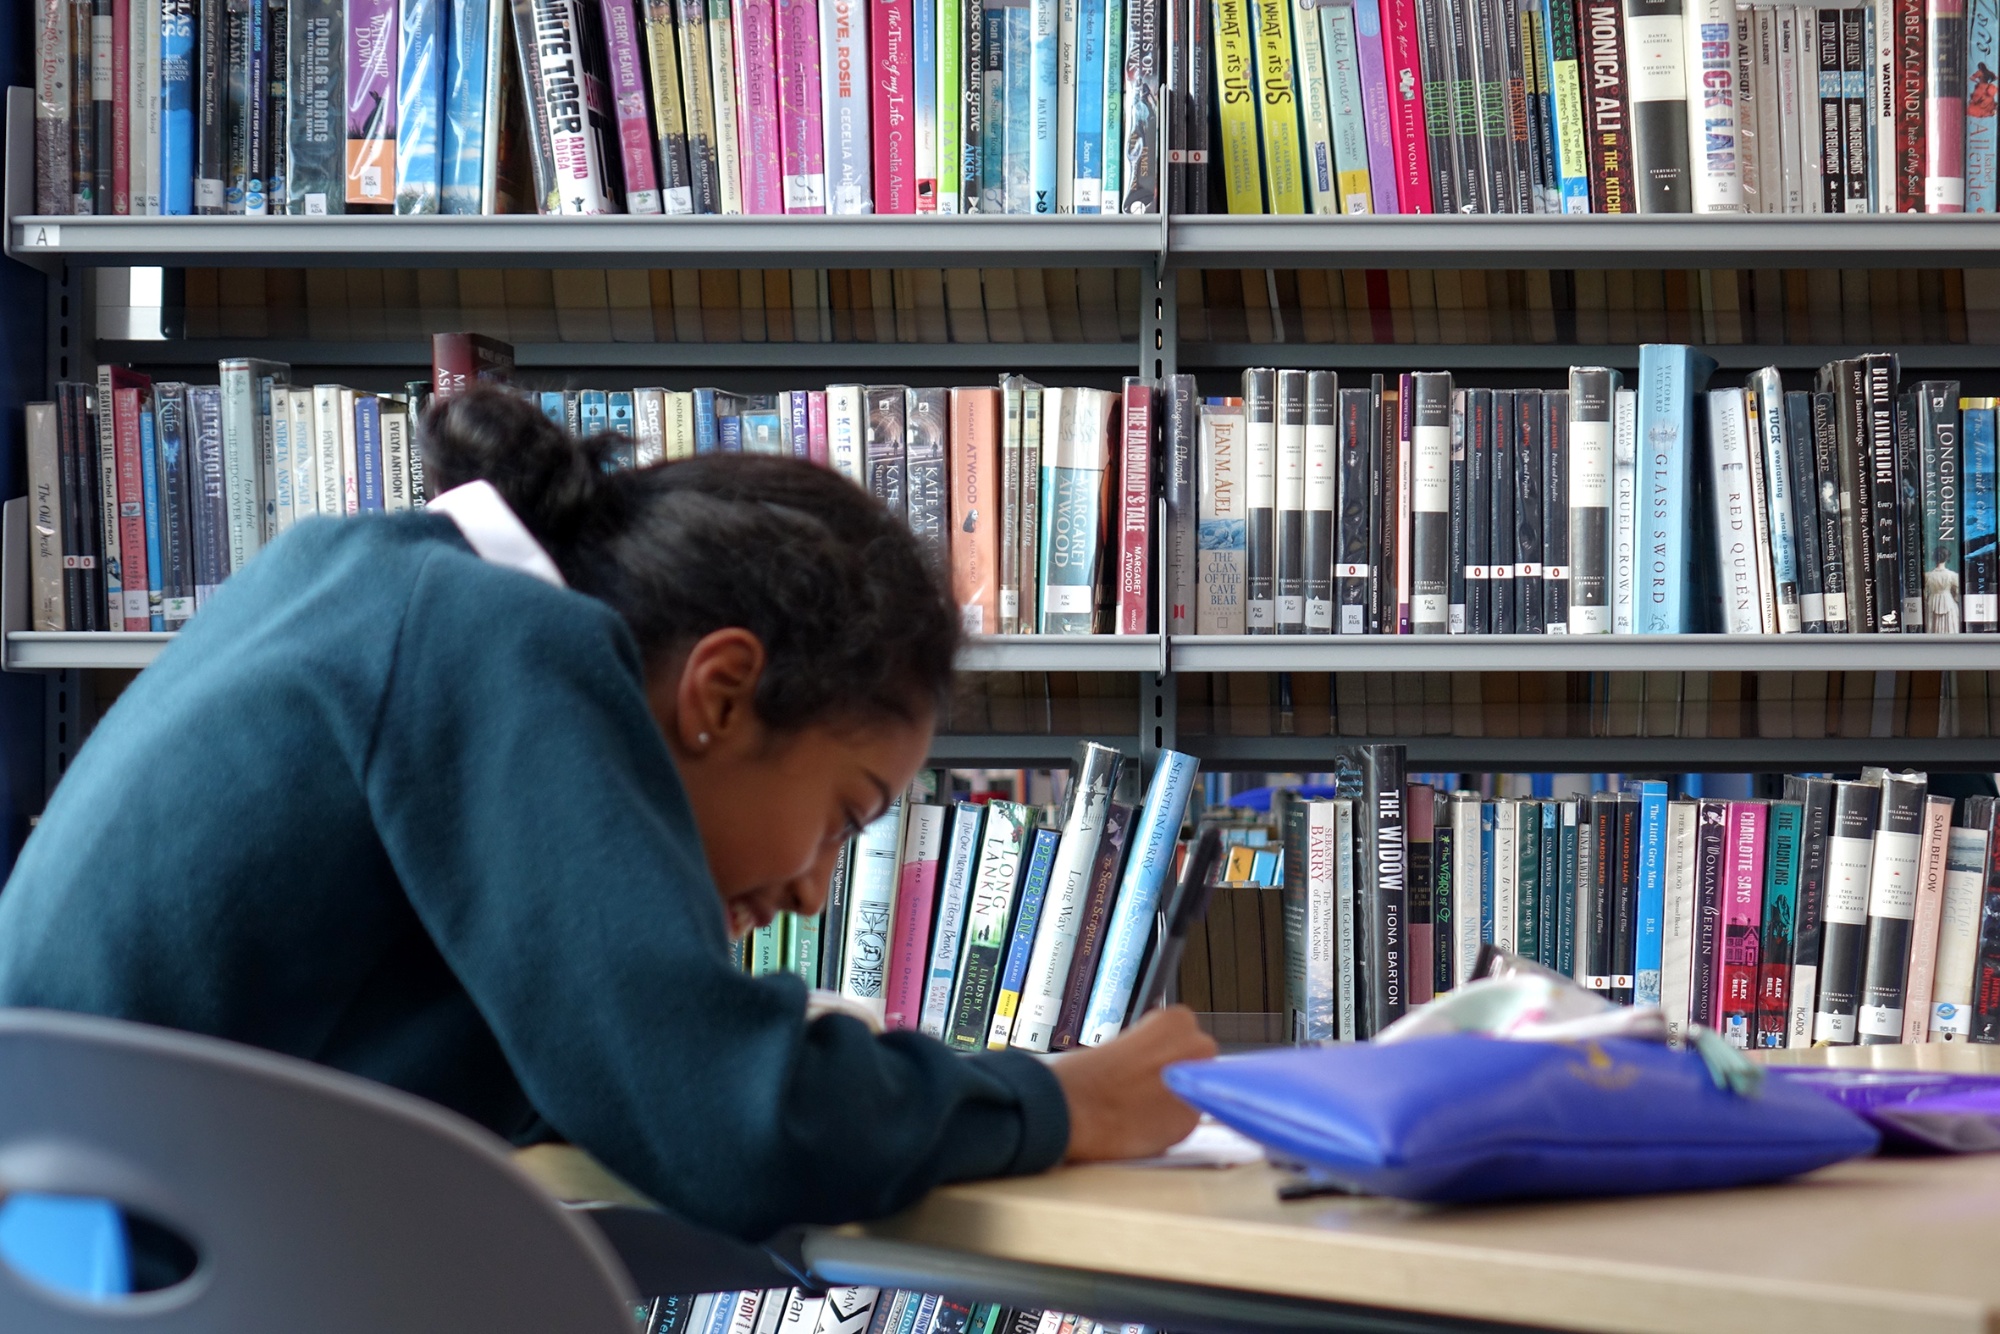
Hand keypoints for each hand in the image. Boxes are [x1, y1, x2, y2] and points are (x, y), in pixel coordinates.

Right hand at [1049, 1006, 1218, 1162]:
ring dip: (1172, 1098)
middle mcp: (1198, 1049)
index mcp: (1178, 1020)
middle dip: (1174, 1072)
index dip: (1161, 1048)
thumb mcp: (1119, 1040)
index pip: (1181, 1032)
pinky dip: (1165, 1124)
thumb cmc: (1085, 1073)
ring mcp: (1197, 1087)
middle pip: (1194, 1060)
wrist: (1075, 1109)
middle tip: (1143, 1083)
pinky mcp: (1190, 1123)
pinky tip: (1139, 1123)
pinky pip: (1181, 1120)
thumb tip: (1151, 1064)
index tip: (1145, 1059)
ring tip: (1137, 1106)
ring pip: (1191, 1092)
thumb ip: (1146, 1048)